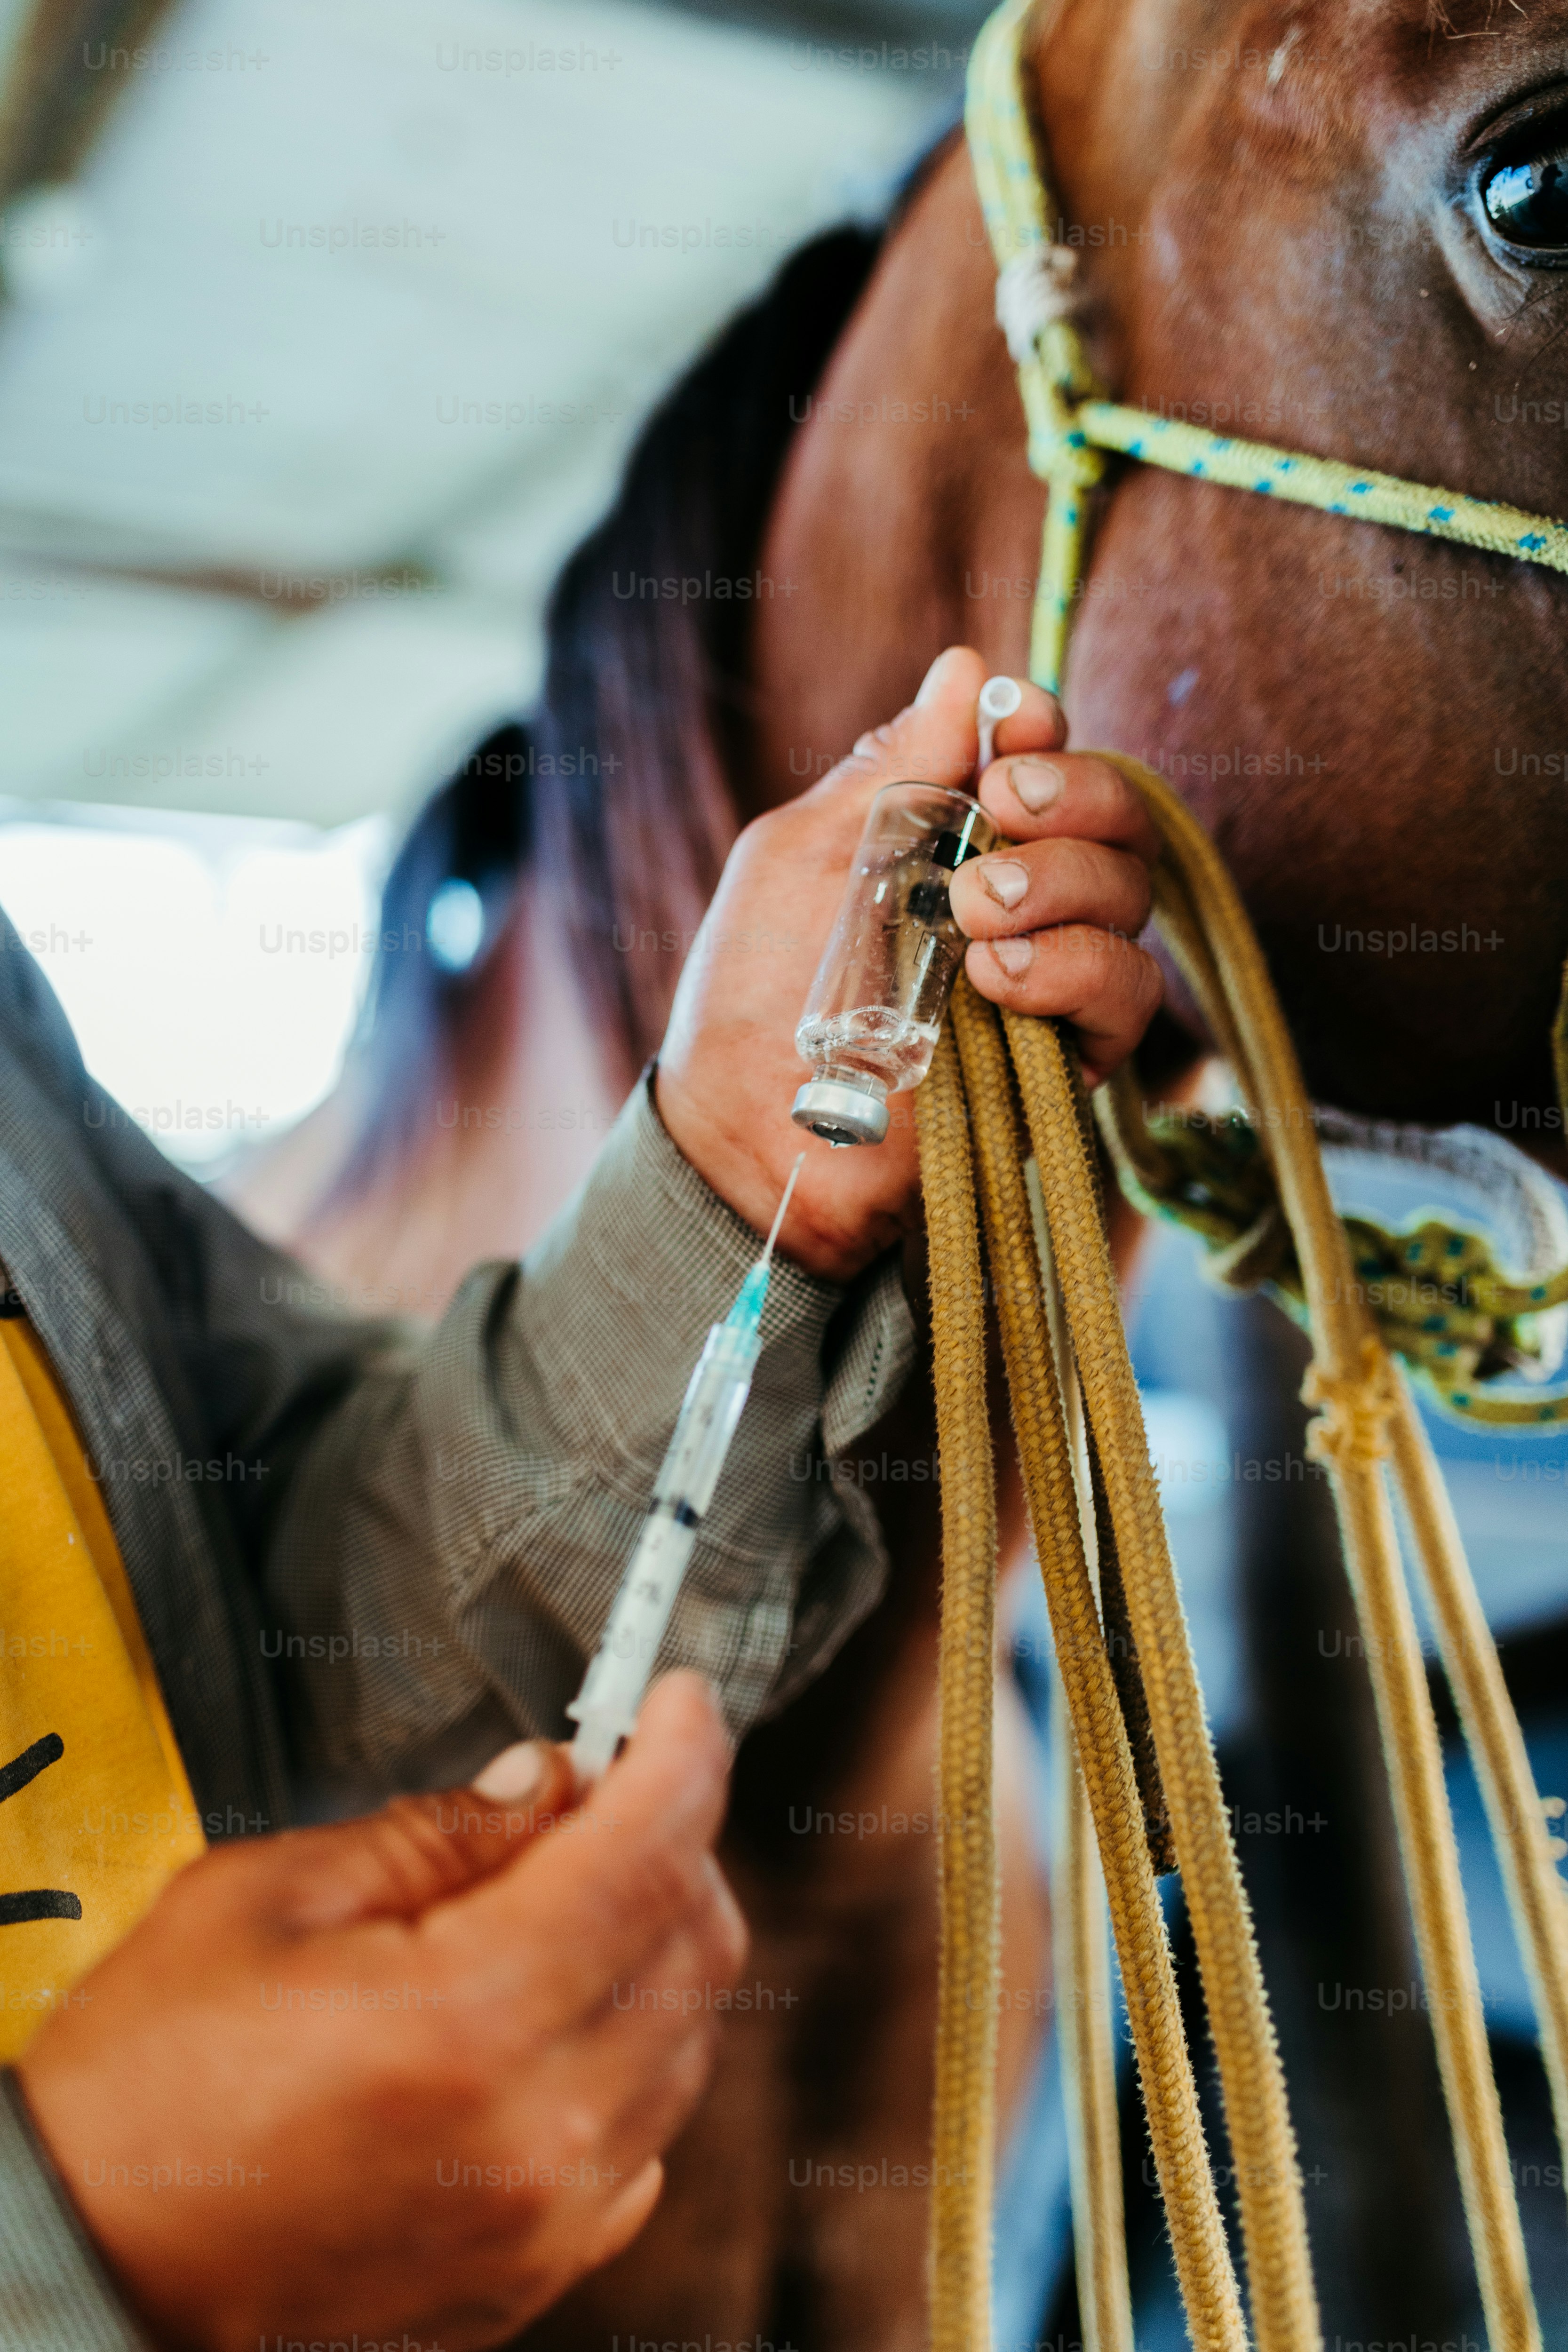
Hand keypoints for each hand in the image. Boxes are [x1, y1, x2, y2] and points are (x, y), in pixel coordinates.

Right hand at [17, 1674, 742, 2351]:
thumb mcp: (264, 1900)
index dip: (682, 1753)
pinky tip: (561, 2011)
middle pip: (691, 1946)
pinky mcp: (529, 2273)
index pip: (646, 1854)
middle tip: (612, 1784)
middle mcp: (536, 2134)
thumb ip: (430, 1835)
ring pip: (684, 2044)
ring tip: (578, 1885)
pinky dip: (632, 2056)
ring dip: (658, 1943)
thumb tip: (546, 1783)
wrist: (87, 2265)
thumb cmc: (146, 2087)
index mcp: (468, 2023)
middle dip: (675, 1837)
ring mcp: (542, 2221)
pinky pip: (641, 2142)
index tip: (682, 1697)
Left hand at [656, 644, 1162, 1281]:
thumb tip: (964, 669)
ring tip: (976, 916)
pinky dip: (1075, 969)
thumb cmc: (754, 996)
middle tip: (1004, 810)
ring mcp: (1049, 977)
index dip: (1045, 734)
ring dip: (1065, 883)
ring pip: (1130, 895)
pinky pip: (1127, 992)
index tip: (1015, 729)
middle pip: (1113, 819)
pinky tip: (1000, 978)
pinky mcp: (1067, 1057)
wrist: (749, 1135)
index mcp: (954, 840)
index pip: (1043, 763)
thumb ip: (890, 773)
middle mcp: (1018, 898)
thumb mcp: (800, 858)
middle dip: (1075, 795)